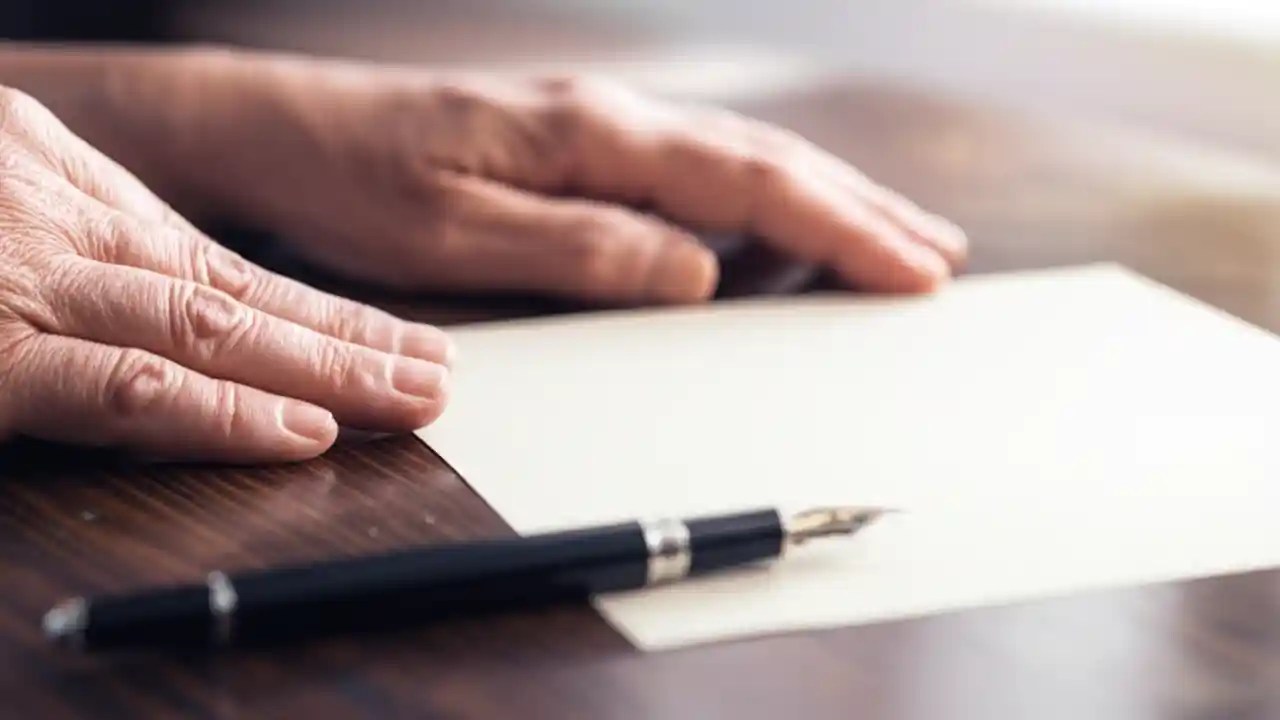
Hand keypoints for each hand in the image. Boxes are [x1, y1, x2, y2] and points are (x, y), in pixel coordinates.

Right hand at [0, 88, 451, 462]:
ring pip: (214, 327)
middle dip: (349, 341)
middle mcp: (63, 227)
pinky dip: (221, 412)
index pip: (219, 259)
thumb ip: (56, 235)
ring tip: (411, 400)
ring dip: (325, 370)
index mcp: (60, 185)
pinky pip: (126, 386)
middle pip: (240, 290)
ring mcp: (33, 286)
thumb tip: (135, 288)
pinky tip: (303, 431)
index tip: (395, 340)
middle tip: (436, 374)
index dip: (317, 310)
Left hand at [159, 52, 967, 302]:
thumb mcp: (456, 235)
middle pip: (767, 160)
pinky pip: (697, 169)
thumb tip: (700, 268)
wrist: (284, 128)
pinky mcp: (580, 146)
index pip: (749, 183)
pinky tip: (784, 223)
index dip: (843, 228)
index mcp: (591, 138)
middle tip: (941, 255)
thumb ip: (584, 249)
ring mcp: (598, 129)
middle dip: (862, 210)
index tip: (915, 268)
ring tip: (896, 235)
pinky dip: (762, 198)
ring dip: (826, 199)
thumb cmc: (354, 183)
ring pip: (740, 160)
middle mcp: (609, 121)